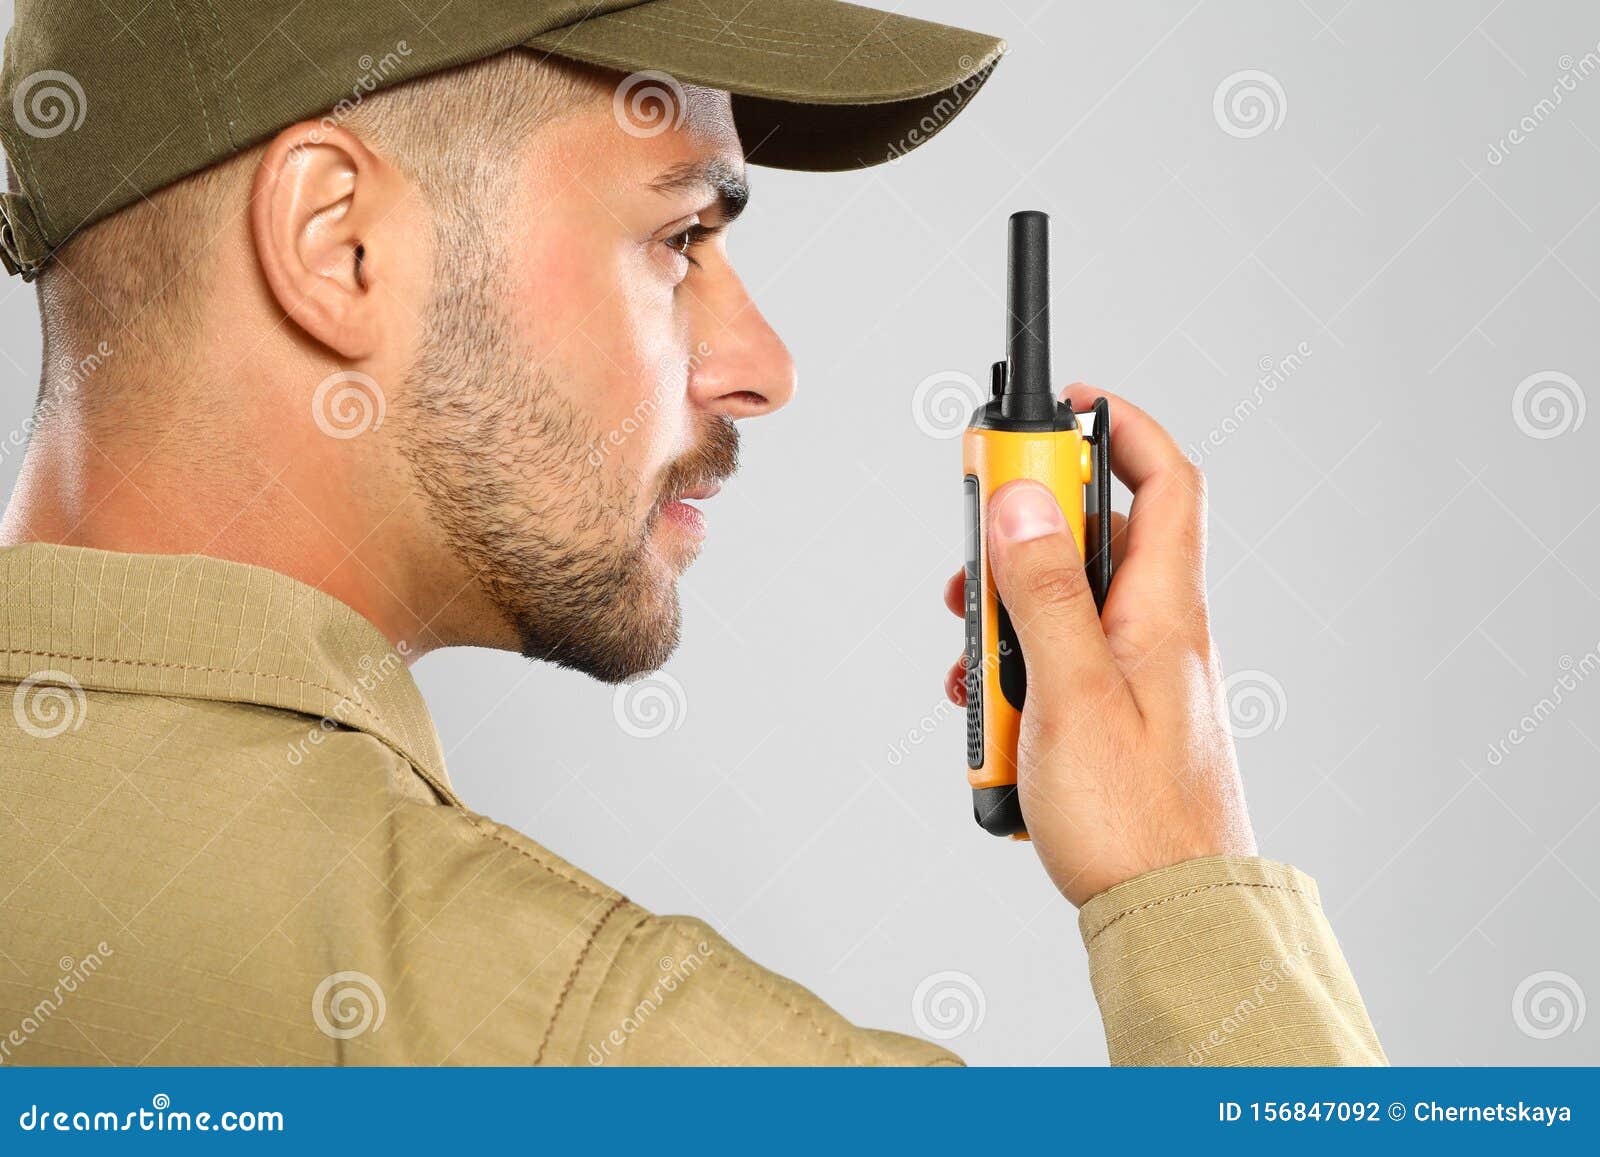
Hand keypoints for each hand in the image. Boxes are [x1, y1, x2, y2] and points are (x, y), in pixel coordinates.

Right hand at [942, 385, 1255, 905]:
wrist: (1172, 915)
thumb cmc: (1135, 818)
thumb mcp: (1072, 692)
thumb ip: (1045, 593)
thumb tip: (1022, 503)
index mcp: (1164, 608)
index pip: (1162, 478)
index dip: (1117, 429)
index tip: (1057, 409)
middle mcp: (1157, 631)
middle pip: (1092, 540)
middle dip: (1020, 540)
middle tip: (972, 568)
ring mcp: (1136, 675)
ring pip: (1062, 606)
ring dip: (1005, 621)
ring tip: (973, 665)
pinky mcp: (1113, 718)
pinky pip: (1058, 665)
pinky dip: (1016, 674)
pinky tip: (993, 716)